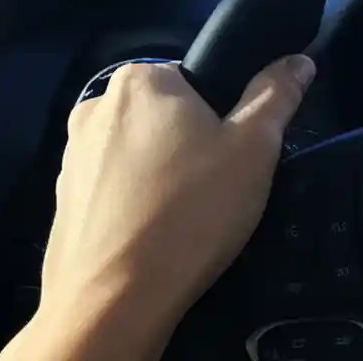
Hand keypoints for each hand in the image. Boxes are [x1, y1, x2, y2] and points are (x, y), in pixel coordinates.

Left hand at [0, 56, 314, 360]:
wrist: (114, 299)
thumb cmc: (191, 211)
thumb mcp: (254, 148)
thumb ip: (276, 96)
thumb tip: (298, 62)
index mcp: (143, 79)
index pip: (197, 79)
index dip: (224, 114)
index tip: (236, 152)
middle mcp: (96, 106)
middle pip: (167, 116)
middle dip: (192, 144)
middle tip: (220, 186)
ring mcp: (72, 154)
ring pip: (140, 152)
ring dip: (164, 174)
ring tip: (189, 215)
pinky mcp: (64, 198)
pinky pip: (115, 187)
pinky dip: (138, 202)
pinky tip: (157, 233)